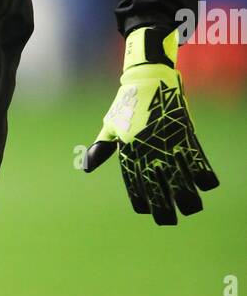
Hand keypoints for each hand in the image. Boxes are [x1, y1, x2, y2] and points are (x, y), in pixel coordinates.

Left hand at [83, 26, 217, 224]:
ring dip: (186, 194)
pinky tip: (208, 186)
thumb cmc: (128, 100)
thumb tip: (86, 168)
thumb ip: (103, 148)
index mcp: (128, 148)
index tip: (146, 212)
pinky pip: (195, 155)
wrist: (147, 74)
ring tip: (192, 209)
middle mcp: (146, 147)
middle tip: (170, 221)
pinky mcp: (183, 130)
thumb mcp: (112, 124)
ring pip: (177, 174)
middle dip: (163, 205)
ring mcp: (165, 140)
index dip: (140, 198)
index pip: (133, 180)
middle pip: (156, 183)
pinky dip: (203, 171)